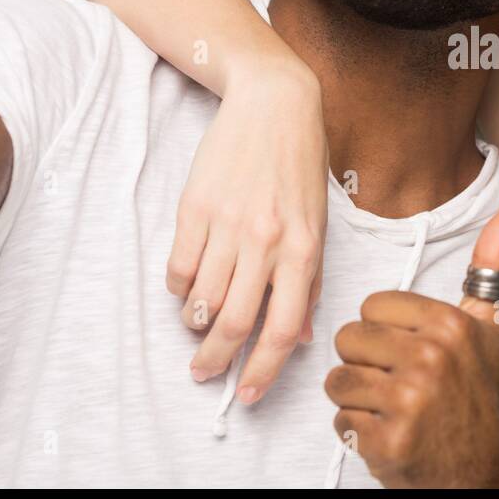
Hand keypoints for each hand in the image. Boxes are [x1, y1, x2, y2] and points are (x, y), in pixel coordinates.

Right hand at [169, 59, 328, 403]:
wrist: (274, 104)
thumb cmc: (300, 165)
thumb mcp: (319, 222)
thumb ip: (310, 279)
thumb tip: (303, 334)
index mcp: (304, 250)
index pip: (285, 330)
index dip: (264, 371)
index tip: (249, 394)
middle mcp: (267, 242)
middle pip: (235, 323)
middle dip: (217, 360)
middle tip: (205, 374)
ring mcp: (228, 225)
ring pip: (201, 300)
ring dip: (195, 326)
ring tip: (196, 329)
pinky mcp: (195, 208)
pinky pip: (179, 268)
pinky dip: (180, 290)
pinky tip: (187, 288)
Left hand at [325, 204, 498, 487]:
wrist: (480, 472)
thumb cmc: (478, 393)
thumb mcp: (491, 327)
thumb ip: (492, 264)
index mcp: (449, 324)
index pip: (371, 306)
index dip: (383, 330)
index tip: (408, 350)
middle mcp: (430, 358)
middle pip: (349, 340)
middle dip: (366, 363)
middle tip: (399, 382)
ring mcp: (409, 403)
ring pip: (337, 380)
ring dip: (357, 398)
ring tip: (390, 407)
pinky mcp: (388, 443)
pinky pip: (340, 420)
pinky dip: (357, 432)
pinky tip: (388, 433)